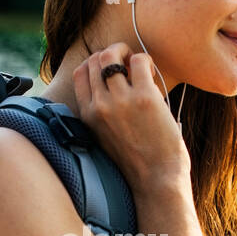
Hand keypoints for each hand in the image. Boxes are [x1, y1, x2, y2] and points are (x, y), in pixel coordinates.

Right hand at [72, 43, 189, 188]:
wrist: (156, 182)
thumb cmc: (137, 165)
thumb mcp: (106, 139)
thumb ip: (103, 116)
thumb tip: (113, 89)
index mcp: (87, 116)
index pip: (80, 74)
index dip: (96, 64)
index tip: (112, 70)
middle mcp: (99, 106)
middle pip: (95, 60)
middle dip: (111, 54)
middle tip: (127, 62)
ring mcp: (120, 101)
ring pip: (112, 55)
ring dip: (126, 53)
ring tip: (138, 64)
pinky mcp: (144, 98)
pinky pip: (140, 61)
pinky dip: (145, 60)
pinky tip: (152, 74)